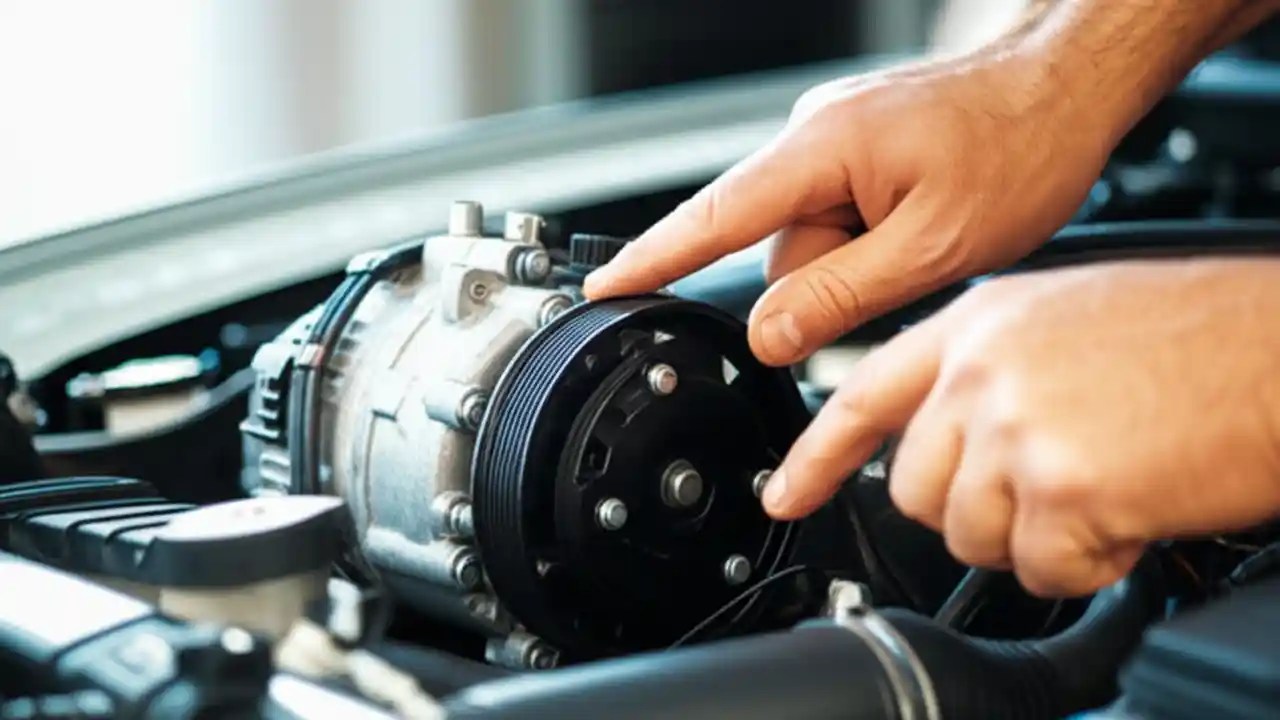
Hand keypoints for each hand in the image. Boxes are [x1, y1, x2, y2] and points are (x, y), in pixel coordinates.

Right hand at [584, 46, 1118, 365]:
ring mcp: (837, 142)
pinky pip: (838, 218)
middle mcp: (816, 137)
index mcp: (823, 151)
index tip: (605, 288)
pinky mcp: (859, 151)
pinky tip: (922, 225)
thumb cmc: (1023, 147)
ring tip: (930, 238)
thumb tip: (769, 334)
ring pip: (813, 243)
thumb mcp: (933, 246)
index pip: (715, 216)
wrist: (1070, 85)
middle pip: (779, 249)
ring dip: (860, 265)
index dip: (654, 260)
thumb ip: (840, 296)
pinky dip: (872, 242)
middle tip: (907, 269)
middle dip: (829, 284)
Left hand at [764, 258, 1279, 596]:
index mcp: (978, 323)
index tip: (784, 494)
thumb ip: (987, 374)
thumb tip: (947, 439)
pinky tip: (1129, 512)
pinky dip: (1086, 561)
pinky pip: (1040, 568)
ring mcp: (1014, 427)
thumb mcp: (1065, 321)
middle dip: (971, 508)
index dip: (815, 454)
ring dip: (1034, 535)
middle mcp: (982, 371)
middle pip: (911, 487)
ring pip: (969, 535)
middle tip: (1048, 486)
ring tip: (1101, 487)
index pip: (863, 395)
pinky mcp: (1059, 486)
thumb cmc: (1202, 338)